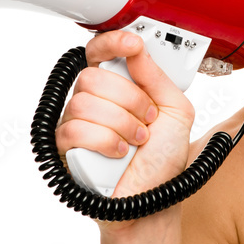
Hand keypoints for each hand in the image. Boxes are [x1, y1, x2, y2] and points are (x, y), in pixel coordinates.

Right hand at [56, 30, 195, 199]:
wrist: (154, 200)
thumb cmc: (163, 160)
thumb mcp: (178, 112)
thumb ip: (158, 78)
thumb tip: (137, 49)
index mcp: (119, 86)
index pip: (100, 52)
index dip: (111, 42)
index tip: (132, 43)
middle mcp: (94, 100)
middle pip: (93, 76)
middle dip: (129, 98)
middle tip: (147, 118)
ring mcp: (77, 122)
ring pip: (85, 102)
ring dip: (122, 124)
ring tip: (136, 141)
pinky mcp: (65, 147)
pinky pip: (75, 129)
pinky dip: (106, 142)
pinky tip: (118, 153)